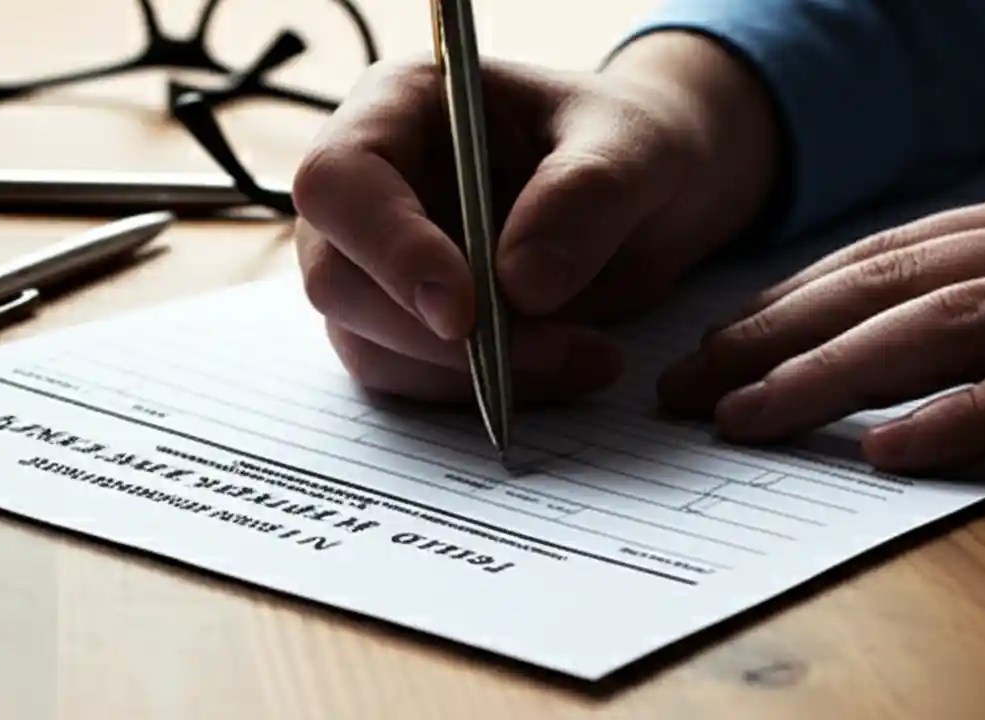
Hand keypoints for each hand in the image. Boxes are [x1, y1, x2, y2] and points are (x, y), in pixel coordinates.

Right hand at [292, 32, 779, 402]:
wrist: (649, 195)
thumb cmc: (629, 145)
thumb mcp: (634, 148)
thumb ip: (585, 195)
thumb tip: (520, 283)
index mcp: (399, 107)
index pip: (340, 180)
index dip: (388, 249)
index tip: (465, 312)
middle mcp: (368, 187)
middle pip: (336, 277)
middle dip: (435, 337)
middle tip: (555, 347)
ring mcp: (376, 261)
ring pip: (369, 343)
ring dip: (470, 375)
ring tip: (588, 354)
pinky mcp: (402, 324)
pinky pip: (412, 379)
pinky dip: (486, 392)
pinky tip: (569, 366)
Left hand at [659, 175, 984, 472]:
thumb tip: (876, 340)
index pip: (886, 258)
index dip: (787, 303)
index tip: (710, 347)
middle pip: (889, 285)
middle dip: (774, 337)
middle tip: (686, 389)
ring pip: (944, 324)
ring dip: (830, 373)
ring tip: (743, 418)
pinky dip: (959, 418)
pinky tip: (884, 452)